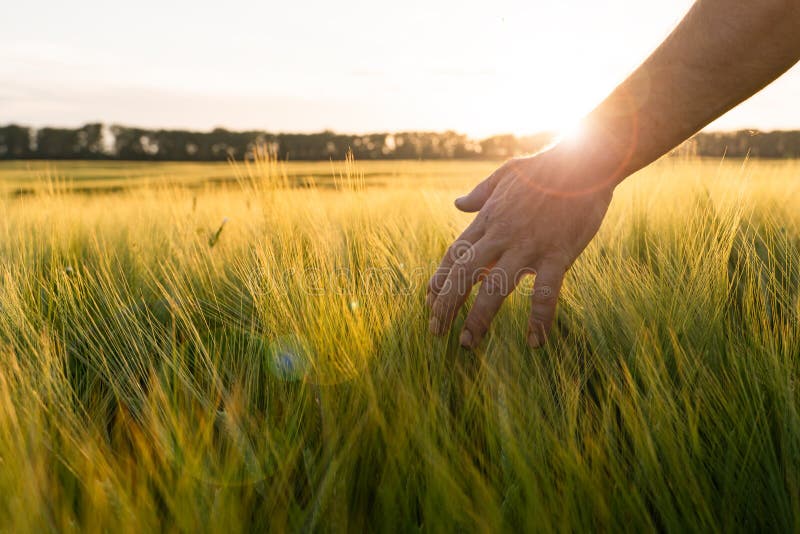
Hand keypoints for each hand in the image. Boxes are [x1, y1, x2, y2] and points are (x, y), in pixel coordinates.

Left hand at [426, 148, 615, 348]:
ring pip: (495, 289)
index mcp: (489, 219)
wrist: (585, 160)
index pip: (455, 255)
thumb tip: (458, 203)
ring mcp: (528, 246)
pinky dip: (539, 319)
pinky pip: (545, 294)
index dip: (440, 279)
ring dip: (478, 318)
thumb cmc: (546, 167)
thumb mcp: (506, 174)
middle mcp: (502, 235)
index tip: (429, 300)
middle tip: (435, 330)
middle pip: (464, 275)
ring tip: (467, 343)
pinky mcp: (557, 255)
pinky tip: (535, 342)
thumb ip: (481, 193)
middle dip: (446, 304)